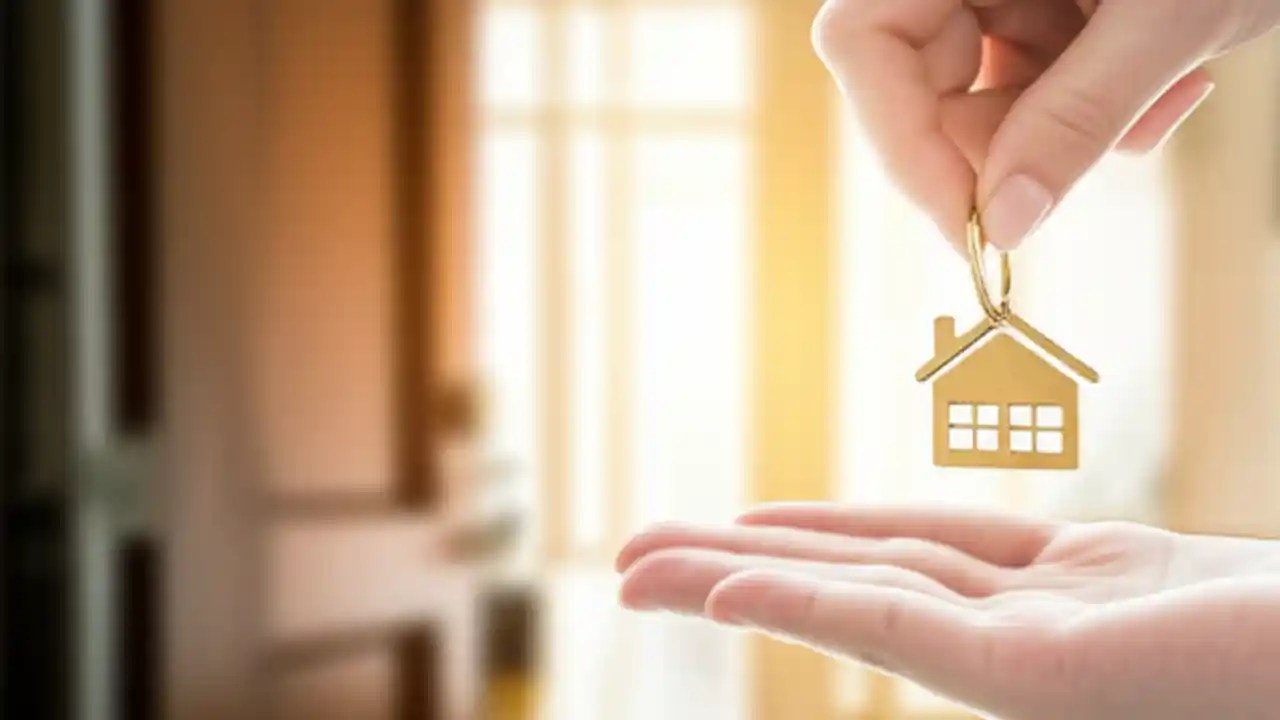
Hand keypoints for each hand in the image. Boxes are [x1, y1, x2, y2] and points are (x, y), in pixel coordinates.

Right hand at [617, 504, 1279, 719]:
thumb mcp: (1199, 589)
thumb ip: (1101, 583)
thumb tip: (1041, 560)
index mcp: (1091, 596)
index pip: (921, 560)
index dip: (818, 538)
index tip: (740, 526)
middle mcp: (1053, 620)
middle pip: (869, 576)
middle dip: (742, 563)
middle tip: (633, 559)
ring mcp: (1053, 651)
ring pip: (867, 598)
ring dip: (746, 578)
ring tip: (642, 571)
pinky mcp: (1061, 676)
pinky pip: (911, 632)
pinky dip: (810, 602)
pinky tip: (733, 582)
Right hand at [813, 0, 1279, 250]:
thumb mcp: (1168, 16)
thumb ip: (1078, 114)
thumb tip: (1003, 222)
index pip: (863, 41)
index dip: (899, 140)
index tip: (968, 222)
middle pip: (912, 80)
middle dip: (996, 148)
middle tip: (1065, 181)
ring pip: (977, 98)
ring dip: (1065, 133)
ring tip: (1161, 102)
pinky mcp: (1038, 9)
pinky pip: (1030, 89)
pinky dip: (1093, 112)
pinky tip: (1163, 89)